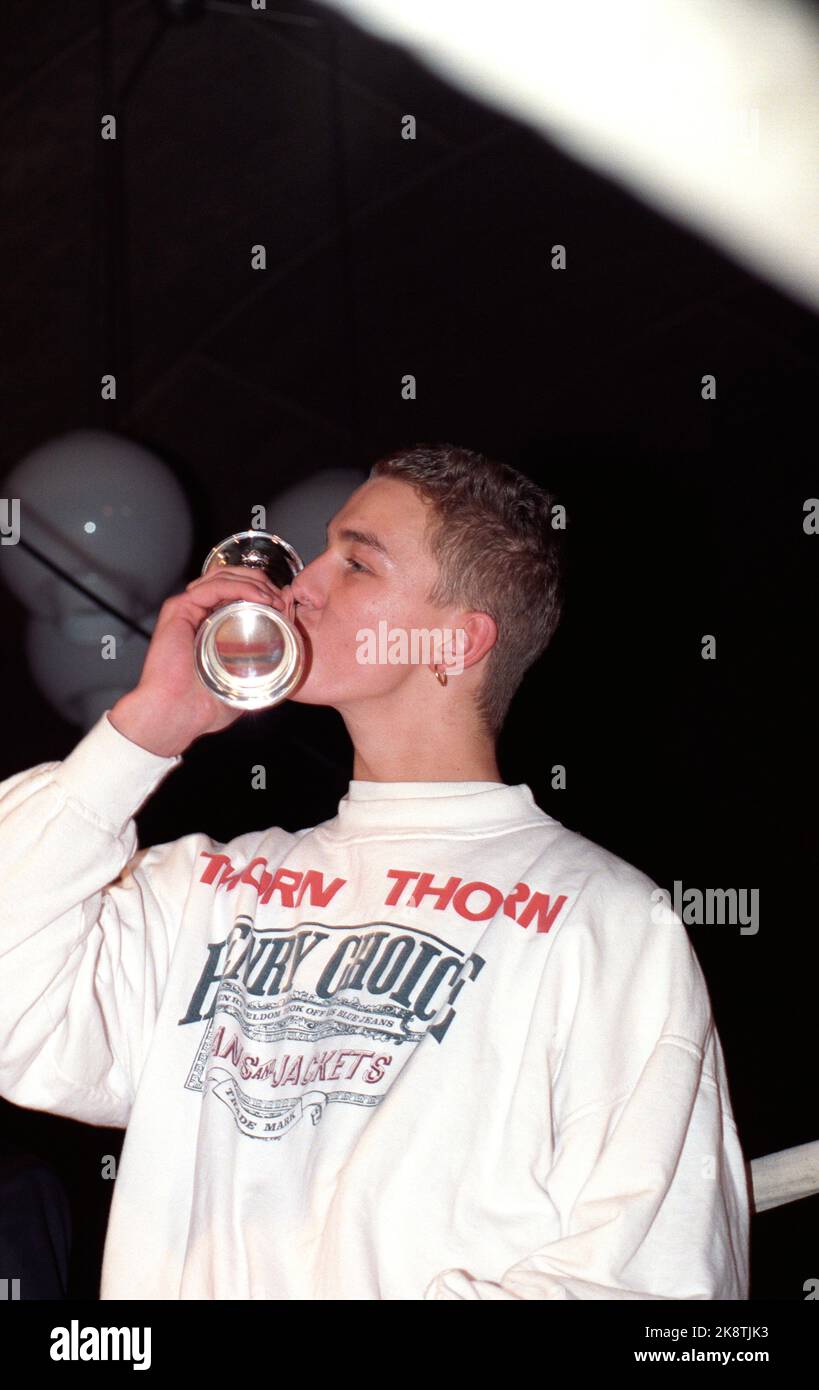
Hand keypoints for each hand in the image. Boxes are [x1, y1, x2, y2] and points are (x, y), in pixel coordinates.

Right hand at [108, 566, 293, 755]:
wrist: (176, 714)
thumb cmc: (204, 706)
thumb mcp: (244, 682)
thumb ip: (261, 666)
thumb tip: (286, 652)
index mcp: (210, 625)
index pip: (237, 592)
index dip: (263, 592)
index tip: (284, 606)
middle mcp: (198, 613)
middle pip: (231, 578)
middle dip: (261, 582)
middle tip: (281, 599)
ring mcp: (187, 609)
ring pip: (224, 576)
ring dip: (254, 582)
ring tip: (273, 598)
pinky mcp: (179, 608)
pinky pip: (214, 586)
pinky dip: (240, 586)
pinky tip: (259, 598)